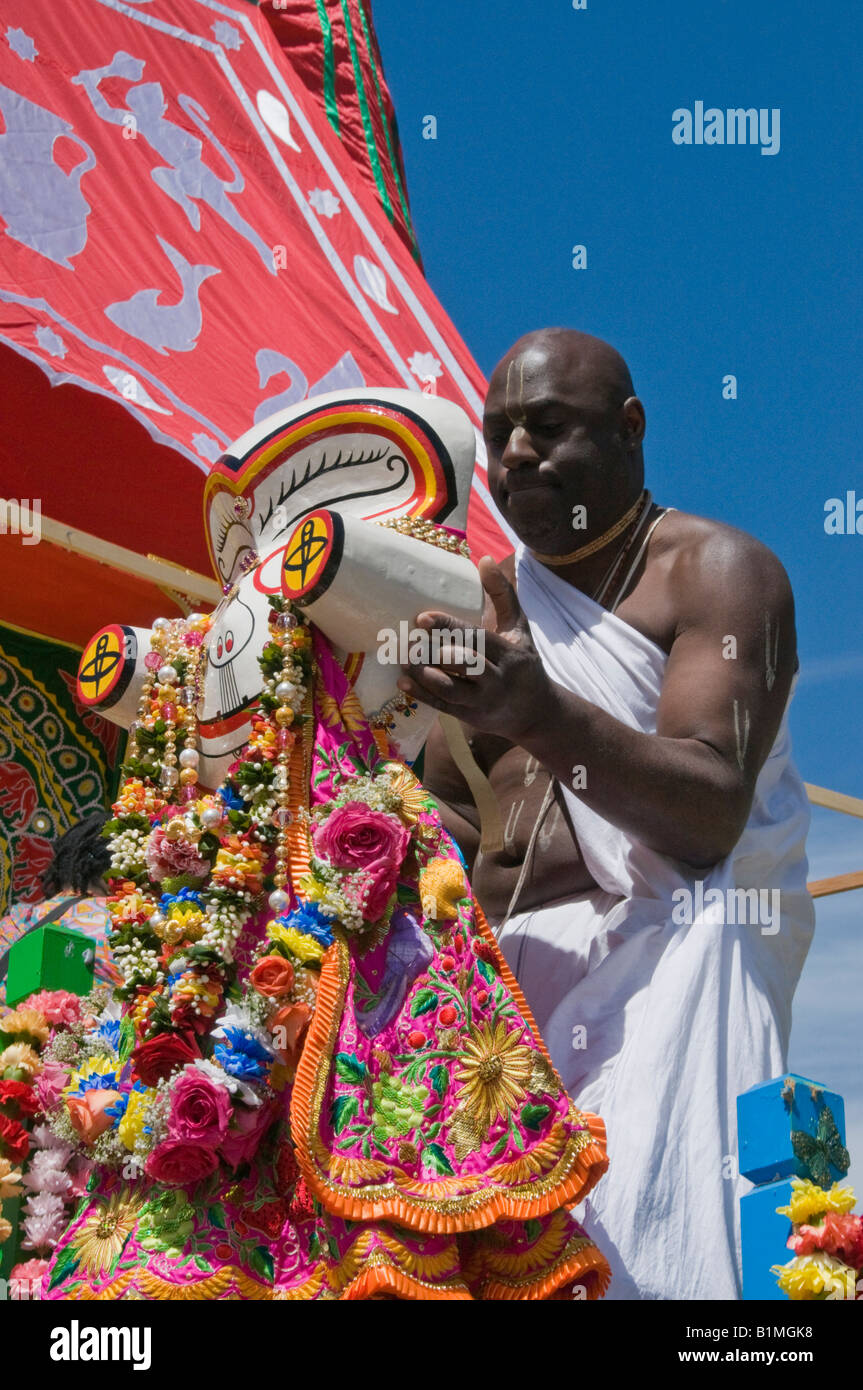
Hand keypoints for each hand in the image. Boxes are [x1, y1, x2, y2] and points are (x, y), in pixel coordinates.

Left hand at [397, 556, 550, 740]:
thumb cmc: (522, 662)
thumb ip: (502, 595)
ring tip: (404, 659)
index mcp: (510, 652)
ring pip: (452, 689)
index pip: (477, 638)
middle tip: (408, 640)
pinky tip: (403, 683)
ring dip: (425, 675)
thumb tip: (484, 559)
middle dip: (436, 653)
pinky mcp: (471, 717)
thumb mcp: (519, 628)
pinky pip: (445, 707)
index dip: (449, 627)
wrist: (536, 712)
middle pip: (465, 664)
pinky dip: (423, 696)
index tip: (422, 618)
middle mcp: (498, 678)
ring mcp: (485, 701)